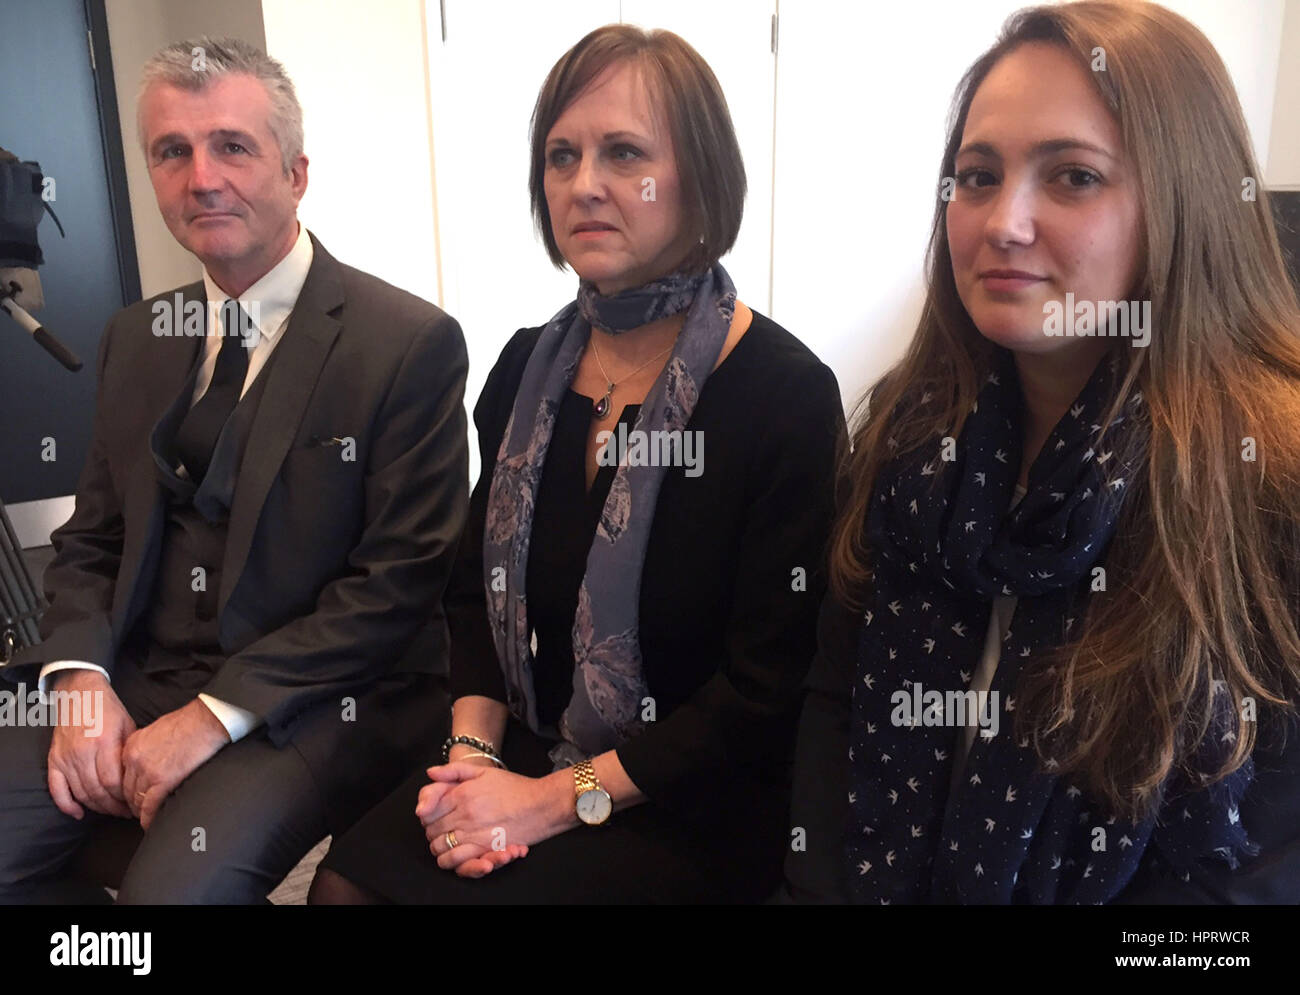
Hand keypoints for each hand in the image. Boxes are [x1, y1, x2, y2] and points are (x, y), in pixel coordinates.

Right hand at [46, 669, 135, 819]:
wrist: (80, 693)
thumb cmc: (108, 709)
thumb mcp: (127, 726)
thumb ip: (129, 752)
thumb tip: (137, 779)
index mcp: (104, 742)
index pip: (113, 782)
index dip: (124, 798)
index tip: (134, 803)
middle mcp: (82, 752)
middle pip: (97, 792)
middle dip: (113, 807)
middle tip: (125, 812)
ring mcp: (65, 757)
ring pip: (80, 794)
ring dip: (96, 808)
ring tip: (111, 812)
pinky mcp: (53, 760)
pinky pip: (56, 790)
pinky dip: (66, 805)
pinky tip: (79, 814)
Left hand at [122, 699, 229, 829]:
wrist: (205, 721)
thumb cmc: (188, 722)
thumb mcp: (155, 730)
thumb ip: (144, 747)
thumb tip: (145, 763)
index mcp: (131, 745)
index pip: (121, 775)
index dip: (126, 789)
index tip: (132, 796)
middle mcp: (133, 759)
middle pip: (126, 790)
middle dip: (132, 802)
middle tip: (139, 811)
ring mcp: (146, 771)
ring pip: (136, 800)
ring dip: (140, 811)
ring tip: (148, 817)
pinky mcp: (162, 781)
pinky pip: (149, 807)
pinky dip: (148, 819)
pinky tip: (150, 824)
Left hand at [416, 761, 573, 877]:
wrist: (542, 804)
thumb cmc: (515, 787)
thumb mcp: (483, 771)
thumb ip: (454, 771)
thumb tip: (431, 773)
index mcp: (462, 793)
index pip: (429, 810)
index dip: (428, 814)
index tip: (435, 815)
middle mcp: (465, 813)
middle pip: (431, 830)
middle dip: (433, 831)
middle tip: (443, 829)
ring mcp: (474, 832)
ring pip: (439, 847)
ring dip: (440, 847)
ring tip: (449, 842)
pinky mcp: (485, 848)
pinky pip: (455, 860)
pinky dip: (451, 859)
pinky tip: (456, 854)